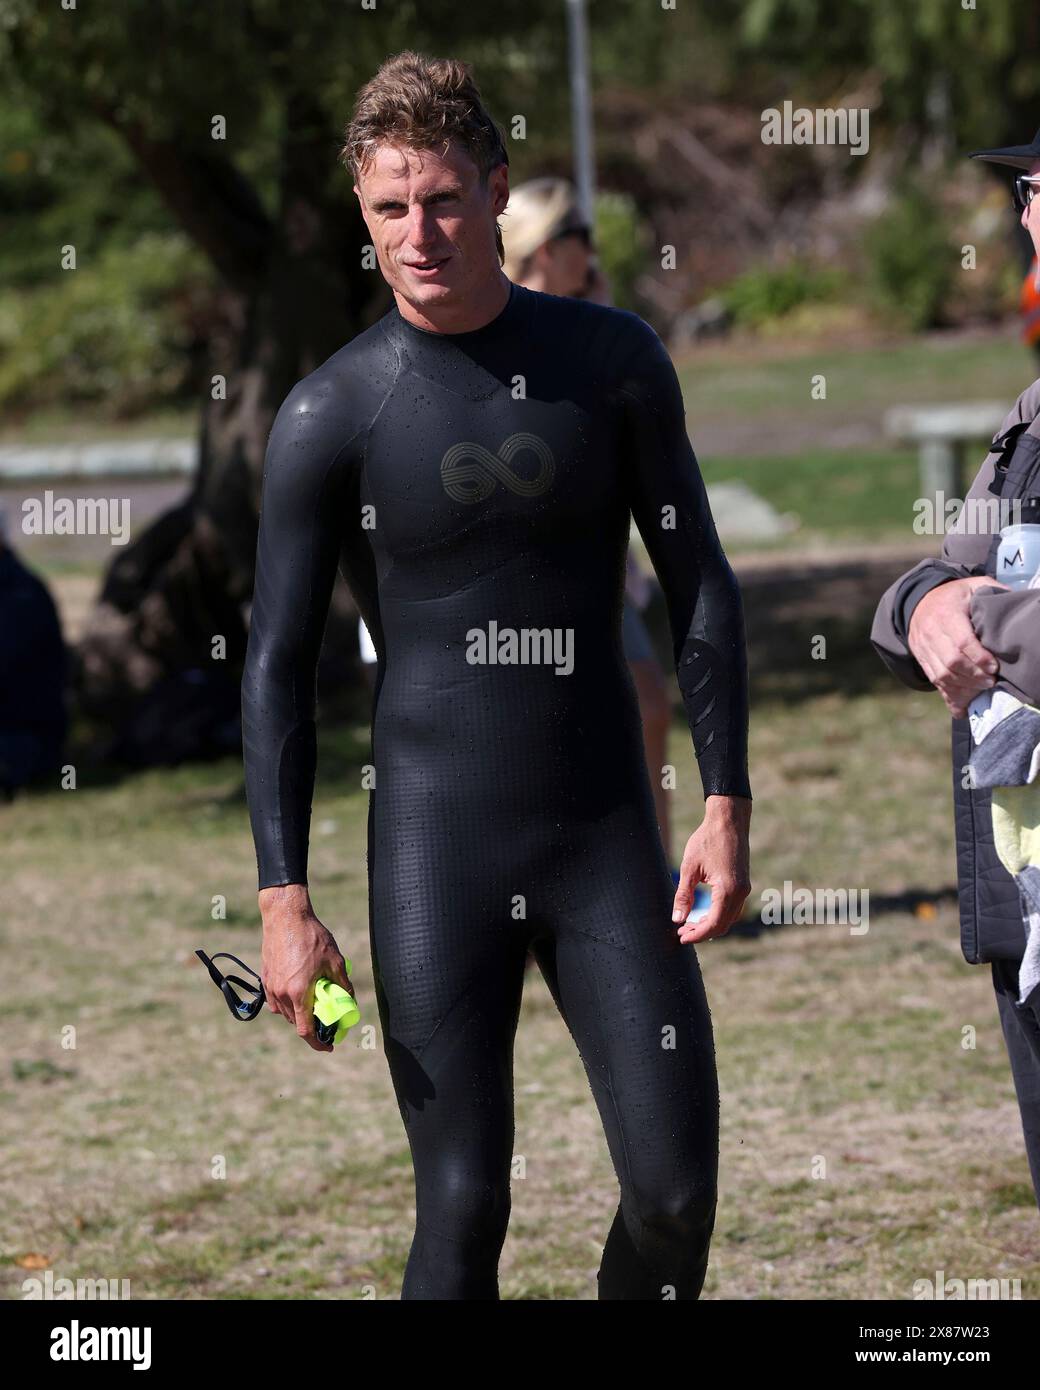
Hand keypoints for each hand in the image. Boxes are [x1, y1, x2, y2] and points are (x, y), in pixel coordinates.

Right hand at [258, 883, 353, 1052]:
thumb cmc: (311, 936)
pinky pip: (275, 1001)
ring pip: (284, 1013)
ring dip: (299, 1014)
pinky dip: (287, 1004)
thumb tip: (349, 999)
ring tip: (313, 1004)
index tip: (328, 1046)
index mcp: (299, 992)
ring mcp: (271, 986)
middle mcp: (281, 993)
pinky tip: (297, 994)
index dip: (317, 1043)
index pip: (305, 1030)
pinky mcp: (265, 977)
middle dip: (311, 1026)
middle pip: (296, 1022)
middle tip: (326, 1021)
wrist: (285, 916)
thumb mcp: (334, 960)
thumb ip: (342, 983)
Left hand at [672, 795, 751, 943]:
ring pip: (729, 918)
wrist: (729, 821)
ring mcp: (744, 889)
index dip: (697, 934)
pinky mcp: (743, 884)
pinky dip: (718, 915)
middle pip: (722, 925)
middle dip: (702, 933)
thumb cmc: (707, 840)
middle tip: (681, 932)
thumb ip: (683, 895)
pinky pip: (732, 908)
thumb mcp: (689, 868)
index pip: (713, 924)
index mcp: (728, 890)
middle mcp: (741, 893)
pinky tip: (703, 913)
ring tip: (688, 924)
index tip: (680, 937)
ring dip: (710, 925)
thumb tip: (677, 919)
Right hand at [907, 577, 1007, 717]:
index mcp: (945, 612)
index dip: (979, 658)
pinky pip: (934, 682)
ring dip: (964, 687)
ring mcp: (923, 648)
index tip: (995, 666)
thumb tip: (1015, 603)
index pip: (961, 641)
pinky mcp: (921, 660)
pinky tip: (963, 708)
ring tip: (982, 689)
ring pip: (941, 675)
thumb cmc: (955, 595)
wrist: (919, 601)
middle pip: (951, 662)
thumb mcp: (974, 585)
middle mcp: (930, 632)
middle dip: (974, 676)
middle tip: (992, 681)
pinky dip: (949, 696)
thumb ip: (993, 592)